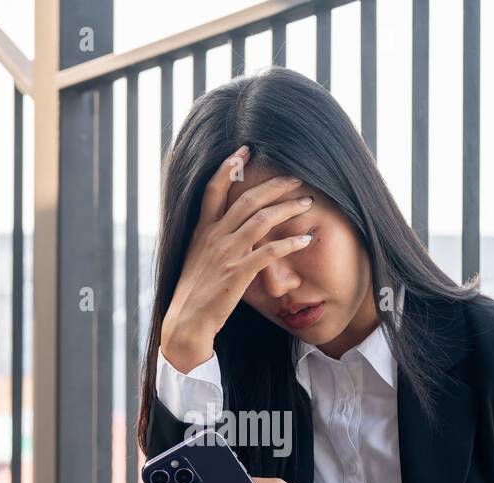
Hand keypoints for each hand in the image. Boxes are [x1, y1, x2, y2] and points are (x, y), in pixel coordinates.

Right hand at [160, 145, 315, 370]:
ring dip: (288, 207)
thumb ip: (211, 241)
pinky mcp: (238, 273)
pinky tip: (305, 239)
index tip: (245, 149)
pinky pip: (270, 251)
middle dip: (275, 184)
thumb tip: (227, 230)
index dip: (229, 166)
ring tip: (307, 201)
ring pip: (262, 219)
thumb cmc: (192, 294)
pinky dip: (290, 243)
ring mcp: (226, 253)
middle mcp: (213, 236)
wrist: (186, 322)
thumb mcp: (196, 260)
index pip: (214, 189)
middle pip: (247, 199)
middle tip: (296, 177)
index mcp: (202, 230)